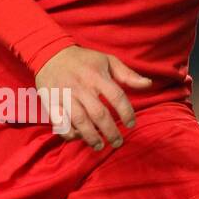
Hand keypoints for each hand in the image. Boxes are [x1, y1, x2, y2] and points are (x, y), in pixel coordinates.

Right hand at [35, 45, 151, 149]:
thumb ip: (127, 74)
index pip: (117, 96)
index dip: (127, 113)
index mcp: (96, 75)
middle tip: (117, 142)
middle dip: (110, 131)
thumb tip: (148, 84)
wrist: (50, 53)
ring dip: (91, 137)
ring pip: (79, 121)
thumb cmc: (83, 60)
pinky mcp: (50, 102)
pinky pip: (59, 122)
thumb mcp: (106, 60)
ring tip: (99, 145)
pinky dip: (68, 133)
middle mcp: (81, 86)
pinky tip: (78, 137)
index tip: (131, 124)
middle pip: (98, 114)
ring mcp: (64, 95)